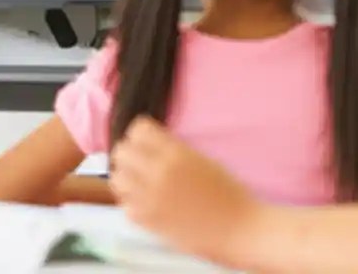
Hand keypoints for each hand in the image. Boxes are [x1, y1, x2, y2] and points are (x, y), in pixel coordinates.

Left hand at [110, 117, 259, 262]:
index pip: (139, 129)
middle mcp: (159, 172)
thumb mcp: (202, 160)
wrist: (241, 229)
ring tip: (138, 185)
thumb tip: (150, 146)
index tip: (147, 144)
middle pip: (122, 151)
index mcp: (176, 153)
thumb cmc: (229, 194)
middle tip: (139, 165)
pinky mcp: (149, 221)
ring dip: (125, 179)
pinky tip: (145, 205)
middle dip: (129, 155)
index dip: (141, 135)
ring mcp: (151, 198)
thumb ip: (174, 152)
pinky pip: (125, 206)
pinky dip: (132, 205)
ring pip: (116, 178)